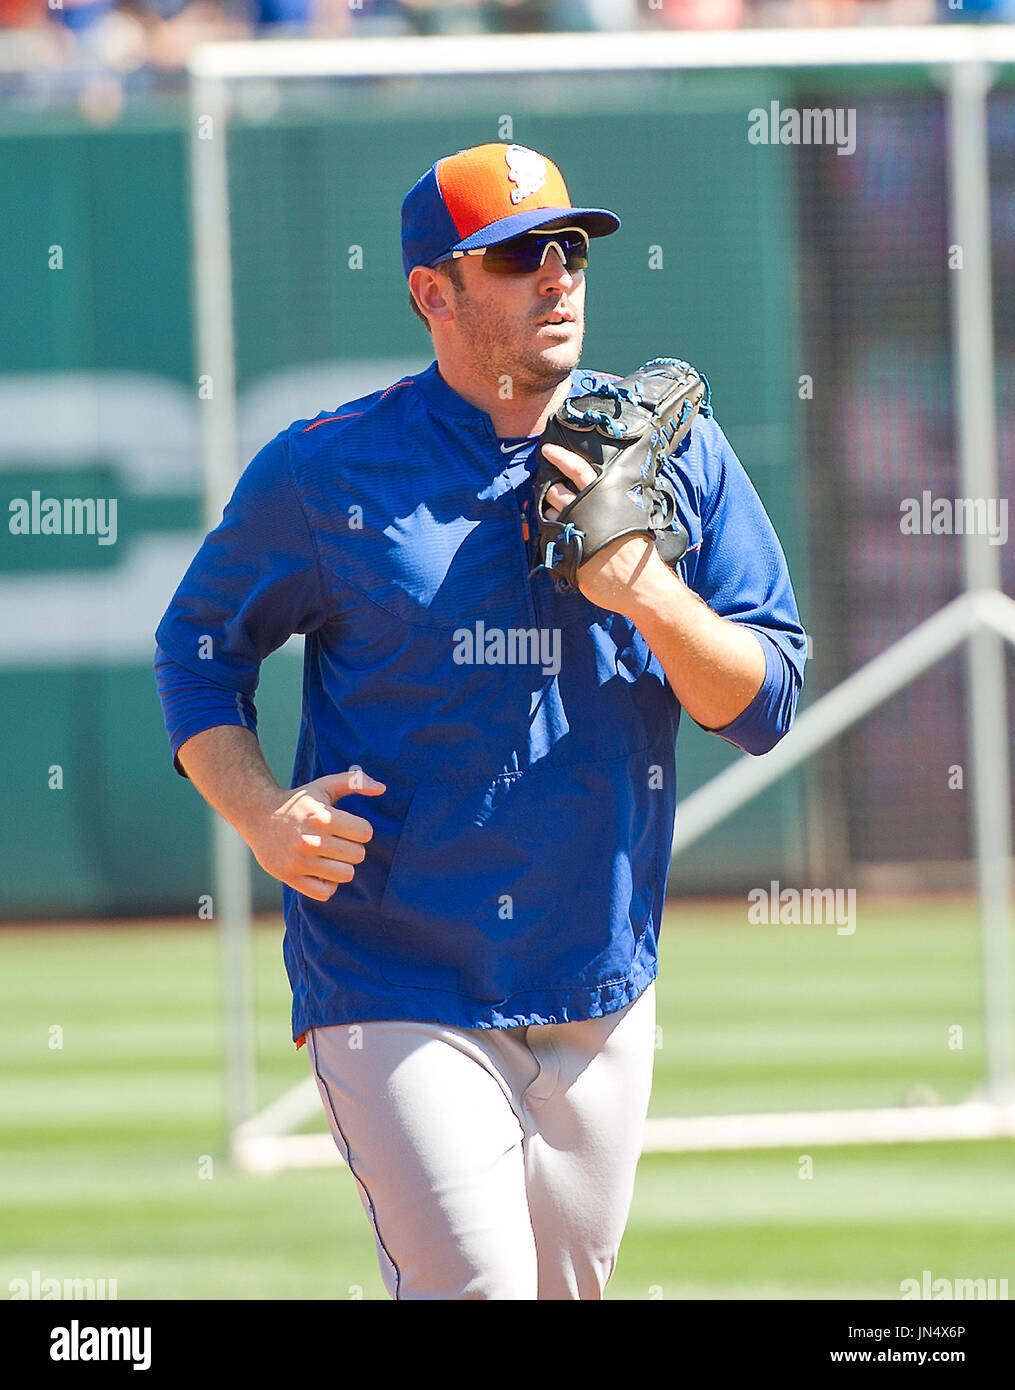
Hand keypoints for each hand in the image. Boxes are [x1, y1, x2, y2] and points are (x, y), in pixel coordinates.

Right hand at [249, 769, 385, 901]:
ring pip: (345, 875)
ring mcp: (300, 860)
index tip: (349, 827)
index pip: (366, 833)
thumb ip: (355, 781)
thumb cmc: (300, 802)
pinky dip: (327, 884)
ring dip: (342, 866)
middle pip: (358, 855)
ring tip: (330, 856)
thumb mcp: (325, 785)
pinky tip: (320, 871)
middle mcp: (311, 840)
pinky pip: (325, 892)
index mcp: (323, 817)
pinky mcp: (290, 876)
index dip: (361, 830)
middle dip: (352, 848)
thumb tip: (382, 788)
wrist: (259, 815)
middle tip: (338, 842)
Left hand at [539, 442, 669, 616]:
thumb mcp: (631, 515)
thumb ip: (615, 503)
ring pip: (549, 512)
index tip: (547, 449)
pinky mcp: (563, 548)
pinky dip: (552, 537)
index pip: (577, 469)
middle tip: (559, 499)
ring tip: (566, 525)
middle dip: (553, 493)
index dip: (561, 457)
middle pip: (556, 491)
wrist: (636, 582)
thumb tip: (607, 497)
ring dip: (551, 516)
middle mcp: (584, 507)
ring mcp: (572, 527)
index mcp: (604, 494)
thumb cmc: (638, 550)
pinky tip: (566, 542)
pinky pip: (548, 537)